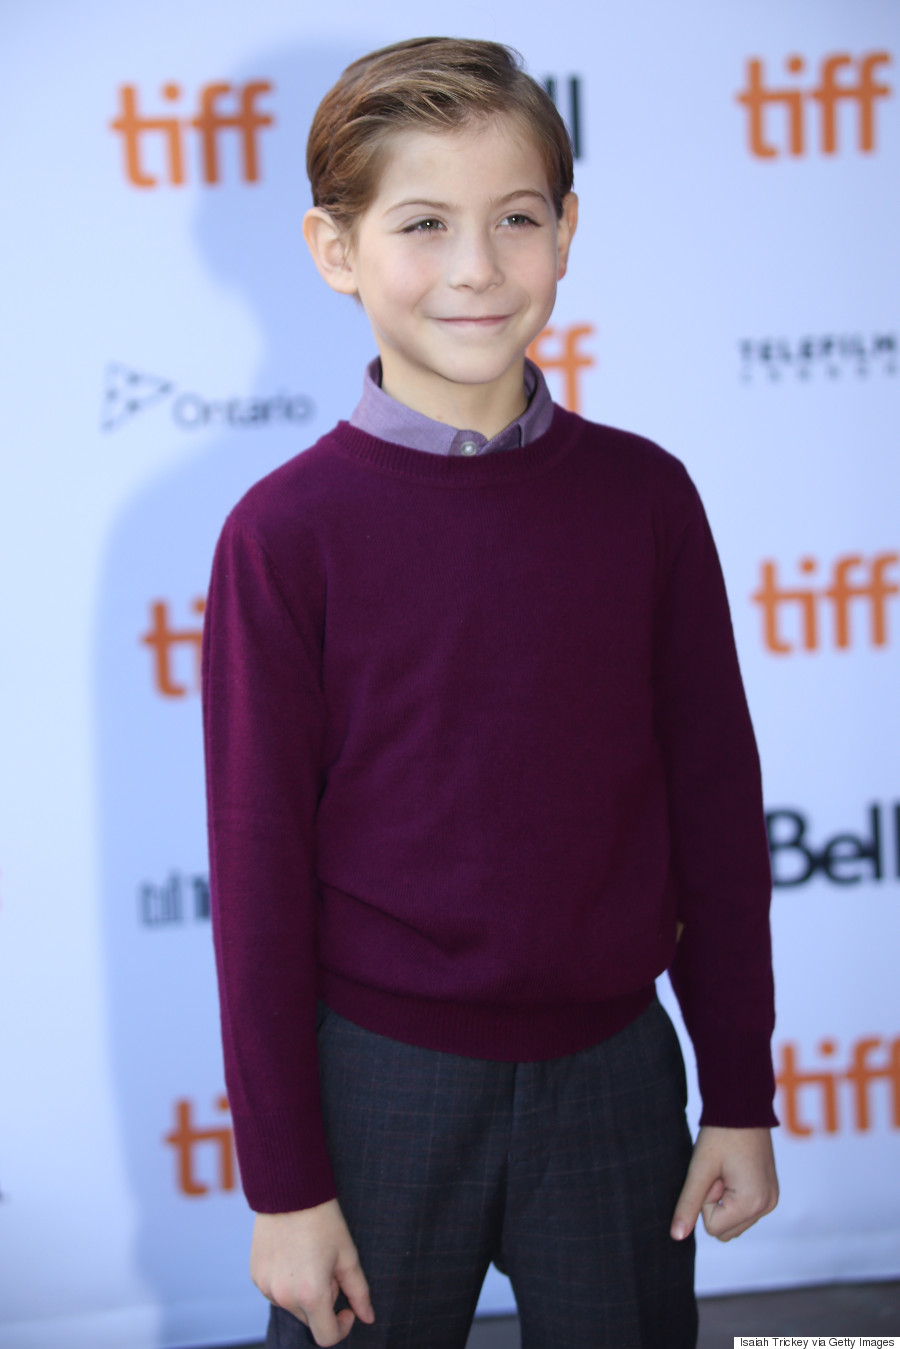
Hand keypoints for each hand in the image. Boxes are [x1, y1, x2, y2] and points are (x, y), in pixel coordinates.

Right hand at [250, 1198, 375, 1345]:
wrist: (290, 1191)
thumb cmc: (324, 1221)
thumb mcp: (347, 1255)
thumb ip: (359, 1292)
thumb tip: (368, 1318)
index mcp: (312, 1294)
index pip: (326, 1337)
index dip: (342, 1327)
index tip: (347, 1308)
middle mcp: (285, 1297)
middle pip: (310, 1319)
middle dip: (323, 1301)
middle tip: (328, 1267)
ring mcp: (266, 1287)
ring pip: (292, 1305)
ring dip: (304, 1292)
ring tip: (309, 1257)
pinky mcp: (255, 1276)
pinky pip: (276, 1291)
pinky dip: (287, 1283)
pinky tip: (293, 1254)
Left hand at [670, 1126, 777, 1242]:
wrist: (742, 1107)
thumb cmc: (720, 1134)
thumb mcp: (700, 1169)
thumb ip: (688, 1204)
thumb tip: (676, 1236)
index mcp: (752, 1203)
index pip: (713, 1227)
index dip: (704, 1200)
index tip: (713, 1175)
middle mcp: (766, 1207)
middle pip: (725, 1231)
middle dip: (714, 1204)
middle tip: (718, 1173)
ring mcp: (770, 1201)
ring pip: (733, 1223)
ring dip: (723, 1201)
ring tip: (726, 1171)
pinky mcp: (769, 1194)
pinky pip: (743, 1211)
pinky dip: (733, 1197)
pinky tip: (734, 1171)